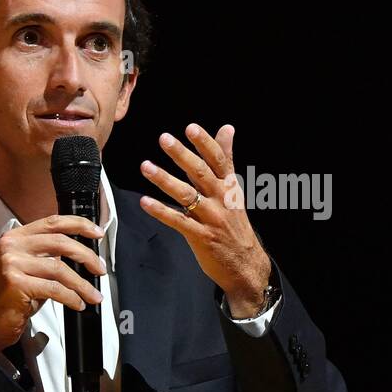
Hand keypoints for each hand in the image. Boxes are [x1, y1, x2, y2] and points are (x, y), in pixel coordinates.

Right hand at [0, 214, 107, 354]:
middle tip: (100, 269)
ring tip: (93, 295)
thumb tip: (80, 257)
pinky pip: (54, 289)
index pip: (52, 222)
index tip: (97, 233)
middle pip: (60, 242)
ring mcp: (12, 263)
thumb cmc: (8, 299)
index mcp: (15, 237)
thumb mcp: (27, 270)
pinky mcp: (16, 283)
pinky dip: (71, 297)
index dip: (79, 225)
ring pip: (60, 268)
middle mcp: (12, 246)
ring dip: (82, 284)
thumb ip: (47, 258)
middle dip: (87, 256)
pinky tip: (78, 304)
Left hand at [139, 123, 269, 312]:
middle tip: (164, 139)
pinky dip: (161, 212)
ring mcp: (211, 218)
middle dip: (182, 155)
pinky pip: (178, 222)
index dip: (205, 143)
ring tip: (146, 167)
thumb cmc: (235, 222)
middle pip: (201, 173)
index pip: (218, 160)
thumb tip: (227, 128)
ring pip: (186, 195)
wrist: (245, 263)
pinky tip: (145, 202)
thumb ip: (226, 157)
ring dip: (165, 180)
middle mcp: (221, 199)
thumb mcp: (233, 188)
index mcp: (228, 186)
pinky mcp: (200, 236)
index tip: (191, 128)